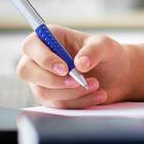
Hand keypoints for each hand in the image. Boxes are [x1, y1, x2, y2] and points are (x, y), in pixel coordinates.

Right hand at [16, 24, 136, 108]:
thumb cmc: (107, 55)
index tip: (65, 68)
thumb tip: (80, 63)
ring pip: (42, 91)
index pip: (31, 46)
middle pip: (26, 71)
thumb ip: (93, 50)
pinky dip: (78, 103)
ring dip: (71, 92)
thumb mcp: (105, 46)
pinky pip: (57, 105)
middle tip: (78, 81)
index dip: (43, 58)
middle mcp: (41, 58)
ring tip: (95, 85)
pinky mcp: (51, 98)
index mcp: (50, 37)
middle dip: (52, 80)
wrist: (117, 76)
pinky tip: (96, 96)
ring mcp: (43, 80)